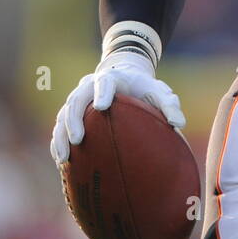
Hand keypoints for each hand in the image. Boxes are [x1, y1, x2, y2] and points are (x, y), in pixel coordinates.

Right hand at [50, 51, 185, 163]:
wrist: (123, 76)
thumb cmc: (143, 87)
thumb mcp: (159, 91)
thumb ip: (169, 103)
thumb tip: (179, 123)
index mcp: (111, 78)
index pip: (104, 82)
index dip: (101, 92)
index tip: (101, 106)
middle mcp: (88, 86)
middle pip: (76, 99)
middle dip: (74, 119)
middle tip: (78, 140)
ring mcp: (78, 99)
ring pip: (63, 114)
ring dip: (61, 135)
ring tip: (64, 158)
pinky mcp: (71, 112)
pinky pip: (59, 127)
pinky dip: (57, 142)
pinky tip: (62, 162)